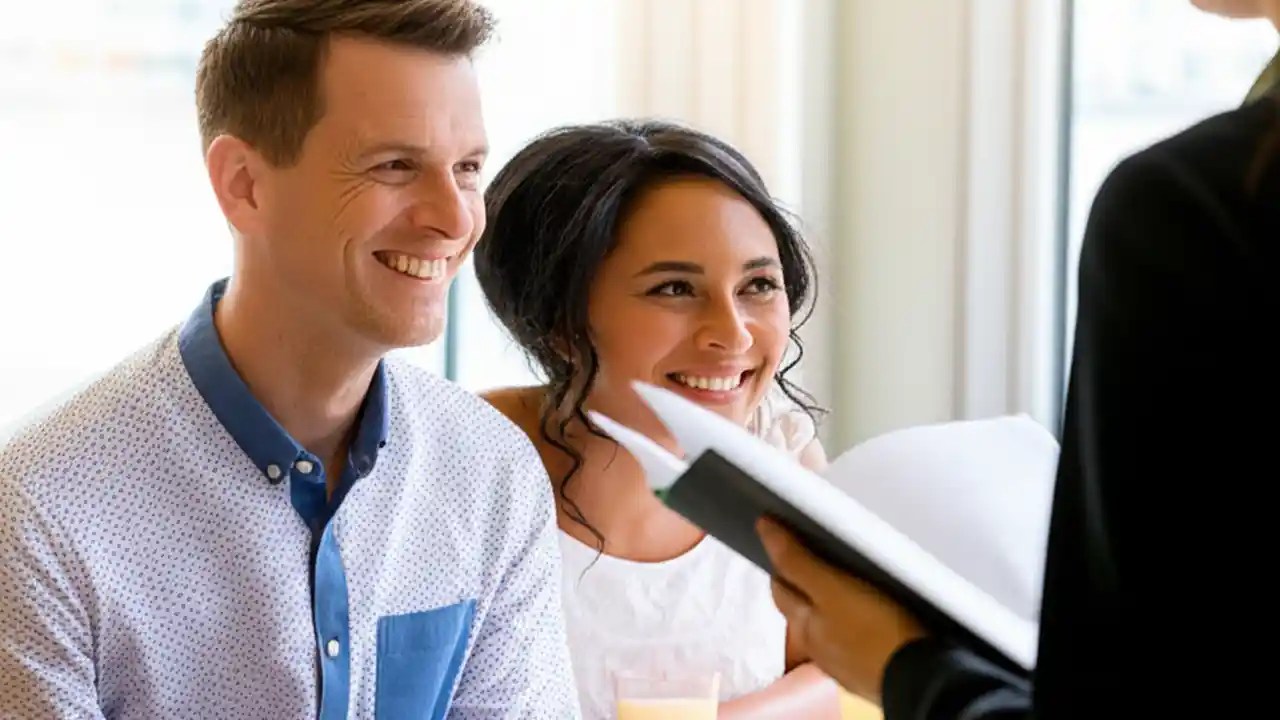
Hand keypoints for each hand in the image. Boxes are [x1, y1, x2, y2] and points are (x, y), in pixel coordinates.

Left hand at [756, 517, 926, 704]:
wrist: (920, 678)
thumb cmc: (876, 630)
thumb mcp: (833, 588)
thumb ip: (798, 562)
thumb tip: (764, 529)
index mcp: (805, 625)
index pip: (781, 588)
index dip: (781, 563)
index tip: (785, 541)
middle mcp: (818, 647)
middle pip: (800, 610)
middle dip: (800, 586)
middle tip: (812, 560)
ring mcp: (843, 663)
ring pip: (825, 629)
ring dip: (827, 609)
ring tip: (844, 587)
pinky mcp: (869, 672)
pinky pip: (853, 644)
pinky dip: (852, 629)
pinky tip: (868, 622)